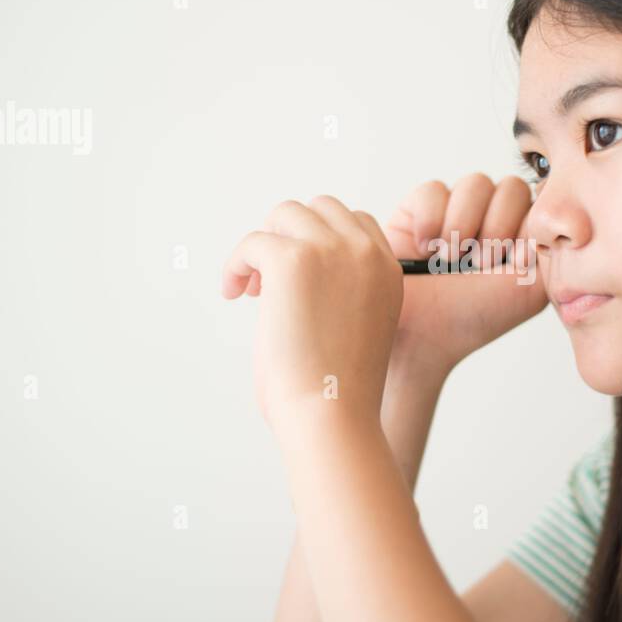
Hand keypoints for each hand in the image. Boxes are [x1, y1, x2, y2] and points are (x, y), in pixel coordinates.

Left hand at [221, 195, 402, 434]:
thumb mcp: (359, 327)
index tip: (300, 281)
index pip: (355, 223)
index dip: (320, 243)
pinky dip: (236, 264)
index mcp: (387, 271)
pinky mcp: (292, 260)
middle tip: (270, 282)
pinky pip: (253, 241)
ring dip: (264, 245)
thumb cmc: (338, 390)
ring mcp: (331, 251)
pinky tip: (234, 293)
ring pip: (285, 215)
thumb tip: (295, 276)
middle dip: (291, 237)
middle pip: (320, 209)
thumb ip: (342, 292)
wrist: (331, 412)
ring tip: (251, 288)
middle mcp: (366, 253)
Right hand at [383, 174, 548, 376]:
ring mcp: (457, 207)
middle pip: (512, 187)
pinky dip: (431, 221)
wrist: (420, 334)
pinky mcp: (420, 206)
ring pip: (476, 183)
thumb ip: (548, 248)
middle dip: (498, 228)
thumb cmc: (474, 315)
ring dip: (465, 225)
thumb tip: (550, 213)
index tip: (516, 263)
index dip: (528, 229)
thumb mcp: (529, 289)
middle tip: (480, 264)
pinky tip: (425, 249)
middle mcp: (491, 216)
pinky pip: (434, 189)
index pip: (540, 202)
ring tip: (450, 260)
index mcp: (522, 233)